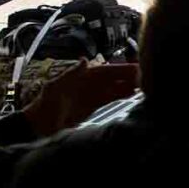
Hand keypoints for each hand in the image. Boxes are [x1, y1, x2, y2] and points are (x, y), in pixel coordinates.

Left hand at [23, 60, 137, 136]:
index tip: (138, 68)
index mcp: (82, 77)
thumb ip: (71, 74)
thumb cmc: (45, 106)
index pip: (107, 70)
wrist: (39, 126)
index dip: (122, 69)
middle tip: (149, 76)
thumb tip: (85, 60)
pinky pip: (111, 97)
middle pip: (114, 78)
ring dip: (129, 85)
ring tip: (146, 84)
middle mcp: (89, 83)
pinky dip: (122, 95)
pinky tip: (133, 94)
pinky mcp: (93, 106)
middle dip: (130, 76)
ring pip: (115, 87)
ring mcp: (92, 95)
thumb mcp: (56, 88)